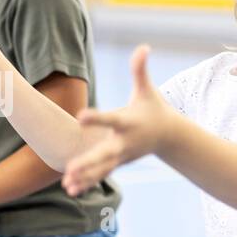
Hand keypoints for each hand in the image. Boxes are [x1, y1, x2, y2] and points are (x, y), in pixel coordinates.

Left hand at [62, 44, 172, 195]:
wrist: (169, 136)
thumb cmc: (154, 109)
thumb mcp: (147, 89)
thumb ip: (140, 70)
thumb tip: (143, 47)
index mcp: (128, 122)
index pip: (110, 120)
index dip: (96, 118)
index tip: (79, 117)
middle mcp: (124, 141)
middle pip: (104, 153)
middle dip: (88, 162)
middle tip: (71, 168)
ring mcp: (121, 155)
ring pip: (101, 168)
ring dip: (84, 177)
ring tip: (67, 186)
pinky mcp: (118, 162)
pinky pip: (101, 174)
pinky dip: (87, 182)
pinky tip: (71, 189)